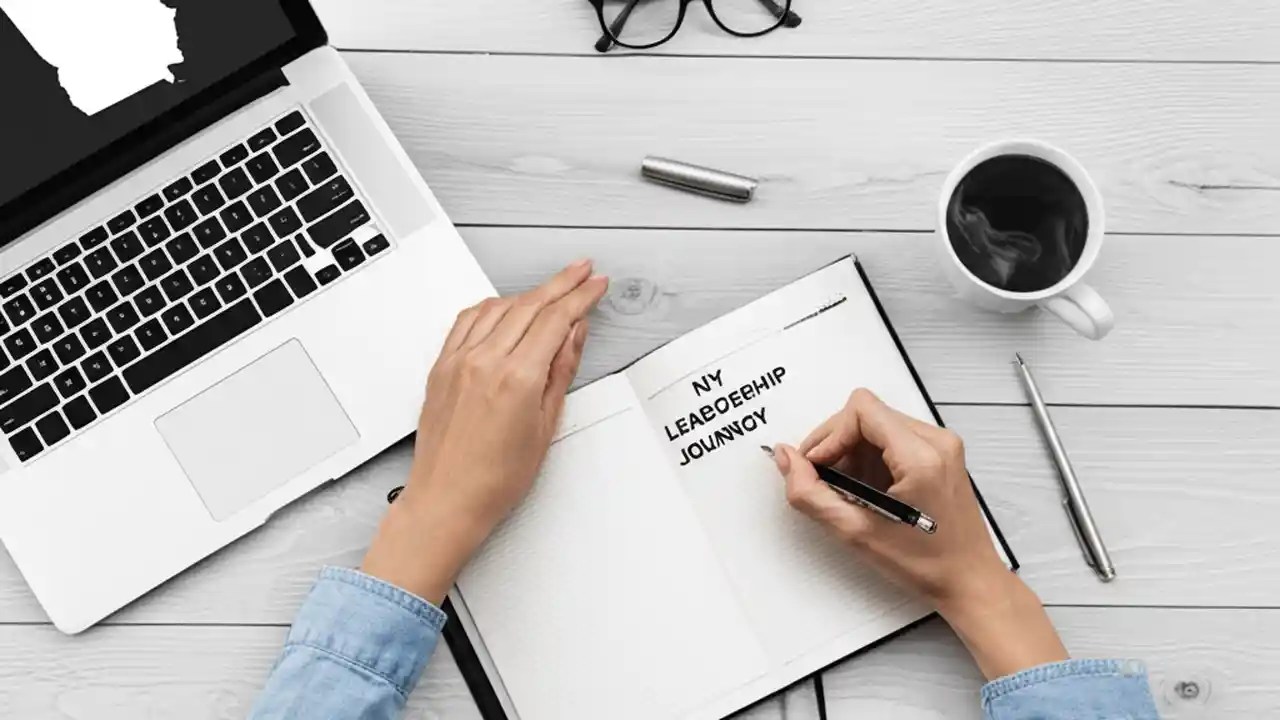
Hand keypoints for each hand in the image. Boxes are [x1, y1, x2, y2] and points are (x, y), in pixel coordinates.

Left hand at [362, 260, 608, 603]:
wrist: (446, 500)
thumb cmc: (494, 479)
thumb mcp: (545, 426)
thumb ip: (560, 371)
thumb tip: (573, 334)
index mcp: (517, 378)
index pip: (556, 319)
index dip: (581, 296)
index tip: (596, 285)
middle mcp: (485, 362)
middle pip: (530, 305)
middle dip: (561, 284)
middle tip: (582, 271)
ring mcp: (459, 361)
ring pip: (499, 307)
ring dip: (529, 292)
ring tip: (550, 287)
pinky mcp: (441, 367)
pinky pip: (467, 321)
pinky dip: (491, 306)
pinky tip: (504, 306)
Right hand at [772, 388, 1067, 678]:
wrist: (969, 581)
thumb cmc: (926, 564)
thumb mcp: (856, 533)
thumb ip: (811, 494)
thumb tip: (786, 459)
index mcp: (921, 456)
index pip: (861, 410)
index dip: (829, 435)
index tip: (817, 466)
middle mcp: (936, 441)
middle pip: (867, 413)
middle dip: (836, 443)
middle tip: (822, 480)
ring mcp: (941, 445)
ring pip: (877, 423)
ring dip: (851, 451)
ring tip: (847, 490)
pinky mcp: (939, 454)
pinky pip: (892, 437)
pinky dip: (870, 457)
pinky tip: (867, 490)